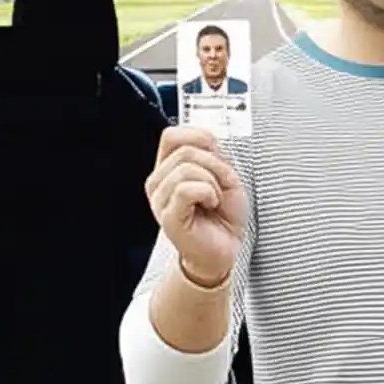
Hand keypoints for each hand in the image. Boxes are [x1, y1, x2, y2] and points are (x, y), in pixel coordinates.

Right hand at [144, 126, 247, 285]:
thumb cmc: (223, 216)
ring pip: (187, 168)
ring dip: (213, 182)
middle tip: (220, 186)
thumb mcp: (223, 174)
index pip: (172, 135)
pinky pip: (186, 188)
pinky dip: (208, 193)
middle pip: (185, 150)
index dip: (199, 138)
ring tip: (214, 198)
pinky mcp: (168, 215)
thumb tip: (206, 139)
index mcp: (168, 168)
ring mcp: (161, 199)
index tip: (215, 155)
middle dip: (215, 165)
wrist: (224, 248)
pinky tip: (210, 204)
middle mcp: (159, 182)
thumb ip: (212, 153)